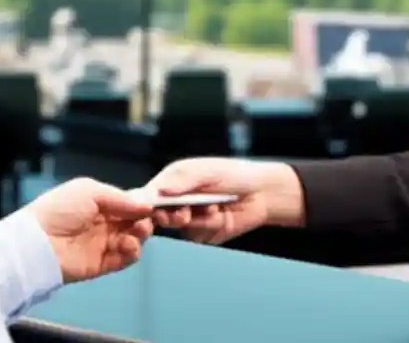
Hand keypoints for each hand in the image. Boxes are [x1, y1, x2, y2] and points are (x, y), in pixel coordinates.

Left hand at [26, 177, 154, 282]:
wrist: (36, 243)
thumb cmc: (59, 210)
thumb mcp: (89, 191)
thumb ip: (120, 198)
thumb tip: (147, 204)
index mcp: (100, 203)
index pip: (129, 203)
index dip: (143, 204)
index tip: (156, 204)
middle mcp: (104, 223)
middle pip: (135, 221)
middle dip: (144, 219)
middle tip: (146, 219)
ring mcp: (103, 243)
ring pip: (134, 239)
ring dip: (140, 235)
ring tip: (136, 233)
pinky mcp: (102, 263)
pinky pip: (125, 258)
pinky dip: (132, 252)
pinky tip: (129, 245)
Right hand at [141, 158, 304, 244]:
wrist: (263, 193)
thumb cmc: (235, 174)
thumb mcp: (209, 171)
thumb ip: (185, 180)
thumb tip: (160, 190)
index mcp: (173, 181)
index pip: (150, 194)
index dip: (146, 204)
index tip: (152, 210)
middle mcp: (177, 200)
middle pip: (159, 215)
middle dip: (172, 216)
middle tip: (184, 214)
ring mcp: (189, 218)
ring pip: (179, 228)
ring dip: (196, 219)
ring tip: (213, 208)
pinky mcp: (202, 233)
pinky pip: (196, 236)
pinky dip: (209, 227)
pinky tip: (221, 215)